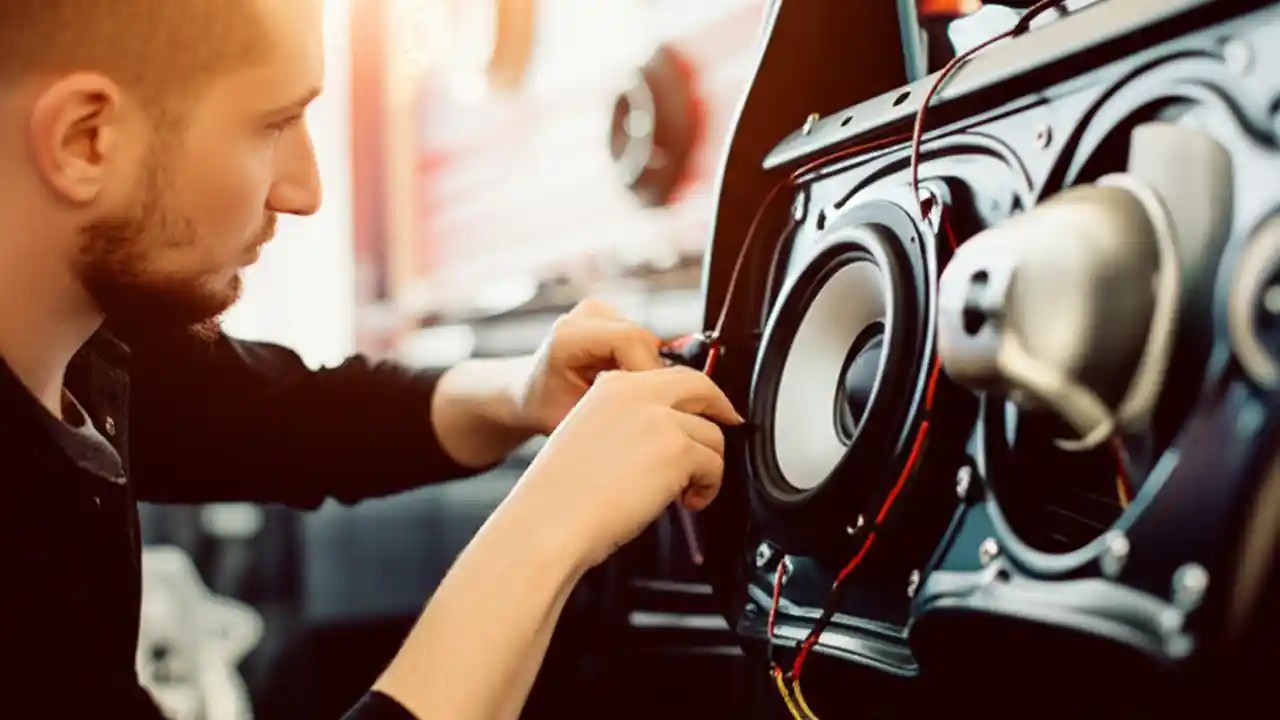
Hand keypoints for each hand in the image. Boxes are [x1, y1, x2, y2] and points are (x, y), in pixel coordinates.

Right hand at [508, 366, 743, 568]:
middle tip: (728, 428)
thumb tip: (666, 436)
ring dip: (706, 465)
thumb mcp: (588, 436)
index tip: (705, 410)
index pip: (668, 376)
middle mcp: (637, 394)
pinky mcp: (678, 449)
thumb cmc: (561, 495)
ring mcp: (660, 419)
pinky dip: (708, 487)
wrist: (552, 521)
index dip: (694, 396)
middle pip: (701, 387)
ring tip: (685, 491)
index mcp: (611, 387)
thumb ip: (627, 424)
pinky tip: (687, 502)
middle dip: (720, 409)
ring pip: (712, 435)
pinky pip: (714, 465)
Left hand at [515, 299, 664, 434]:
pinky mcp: (612, 315)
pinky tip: (622, 379)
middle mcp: (584, 314)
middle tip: (639, 404)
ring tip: (625, 394)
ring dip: (647, 370)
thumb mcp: (575, 419)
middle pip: (644, 339)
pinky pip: (644, 342)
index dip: (648, 371)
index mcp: (568, 335)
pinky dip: (641, 364)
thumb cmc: (546, 409)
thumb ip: (611, 408)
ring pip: (649, 341)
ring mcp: (599, 311)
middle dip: (650, 375)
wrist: (528, 392)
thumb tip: (650, 407)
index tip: (648, 402)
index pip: (630, 339)